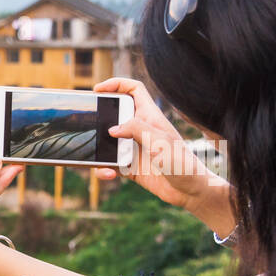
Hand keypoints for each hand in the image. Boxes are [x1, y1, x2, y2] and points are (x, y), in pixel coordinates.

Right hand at [92, 78, 225, 211]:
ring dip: (98, 150)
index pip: (133, 90)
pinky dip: (104, 169)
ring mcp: (133, 148)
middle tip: (86, 125)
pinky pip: (108, 164)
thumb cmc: (181, 163)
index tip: (97, 90)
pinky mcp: (129, 167)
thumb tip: (111, 128)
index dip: (116, 84)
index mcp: (150, 117)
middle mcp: (140, 130)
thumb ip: (136, 129)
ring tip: (96, 158)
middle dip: (98, 119)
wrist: (189, 191)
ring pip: (107, 142)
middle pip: (113, 115)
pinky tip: (109, 174)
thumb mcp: (159, 141)